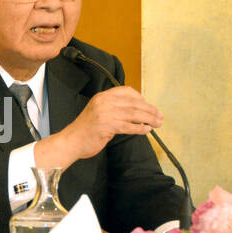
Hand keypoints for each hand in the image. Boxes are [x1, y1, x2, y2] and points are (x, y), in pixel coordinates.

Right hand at [35, 86, 162, 168]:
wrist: (71, 141)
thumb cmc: (87, 130)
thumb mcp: (99, 113)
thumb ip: (115, 109)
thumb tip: (138, 112)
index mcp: (103, 96)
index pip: (127, 91)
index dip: (141, 98)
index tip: (149, 106)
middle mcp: (104, 102)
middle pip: (134, 103)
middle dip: (150, 110)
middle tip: (160, 116)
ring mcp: (105, 114)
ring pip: (134, 114)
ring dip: (149, 119)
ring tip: (157, 124)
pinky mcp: (106, 126)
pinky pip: (128, 126)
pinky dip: (140, 128)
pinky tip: (147, 130)